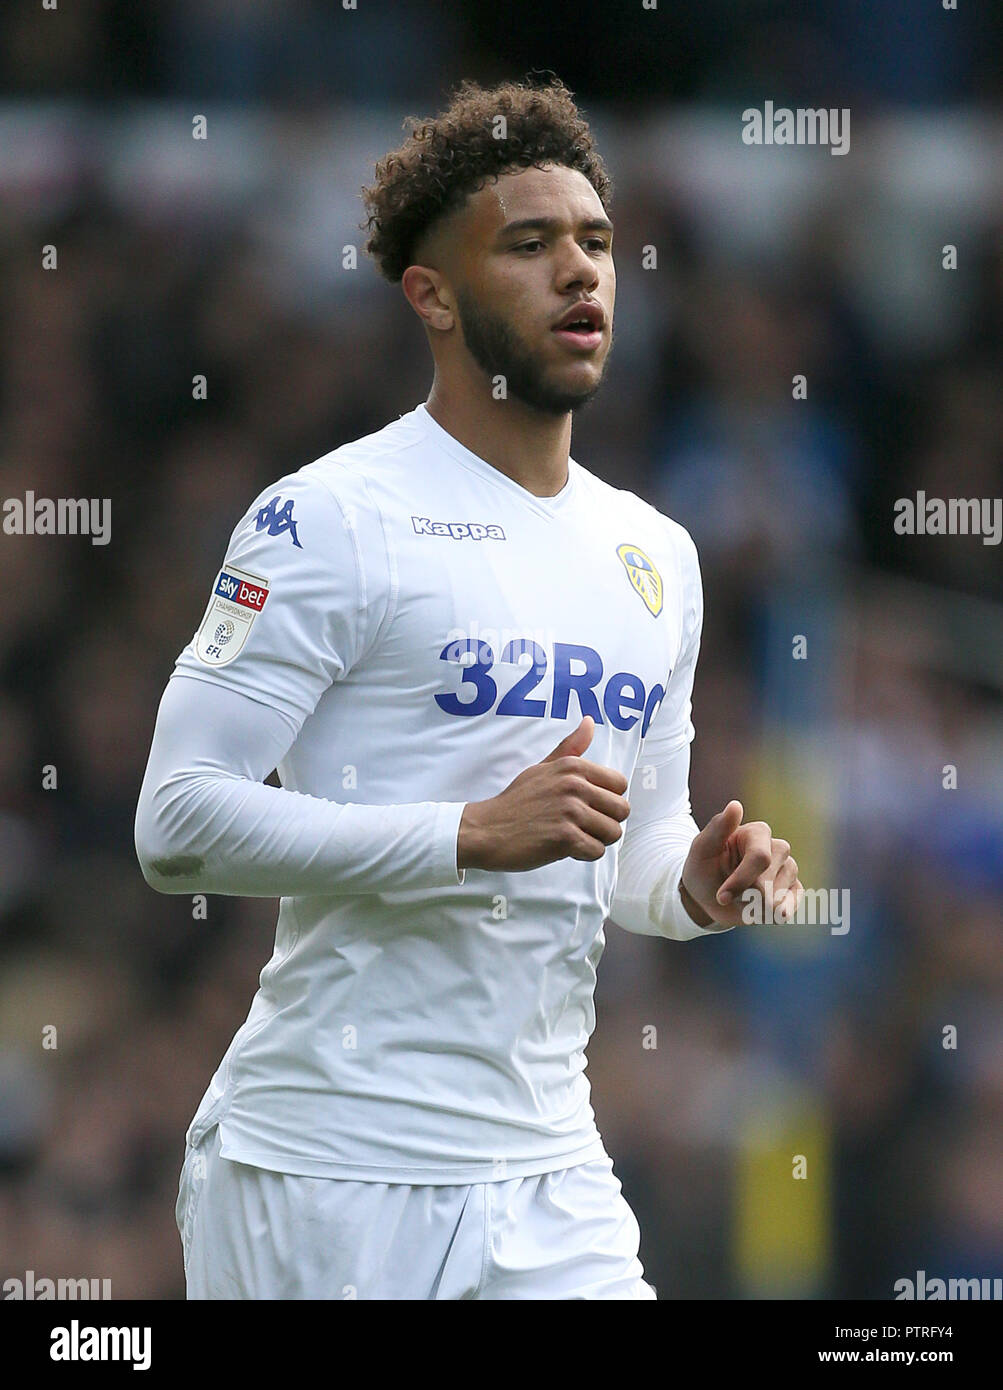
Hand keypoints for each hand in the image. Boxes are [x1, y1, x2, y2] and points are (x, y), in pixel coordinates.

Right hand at [457, 717, 629, 871]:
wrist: (487, 829)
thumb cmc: (517, 801)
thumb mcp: (543, 768)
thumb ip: (570, 748)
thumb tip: (589, 722)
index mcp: (573, 766)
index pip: (620, 784)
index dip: (608, 799)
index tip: (588, 806)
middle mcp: (574, 785)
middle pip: (622, 810)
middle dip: (606, 822)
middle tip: (582, 825)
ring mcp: (570, 811)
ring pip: (613, 832)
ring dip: (596, 840)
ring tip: (573, 836)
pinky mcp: (565, 837)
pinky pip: (597, 851)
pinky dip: (584, 854)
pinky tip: (565, 847)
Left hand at [680, 800, 802, 928]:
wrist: (707, 896)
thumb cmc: (703, 869)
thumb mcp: (702, 849)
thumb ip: (718, 828)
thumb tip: (735, 805)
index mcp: (757, 832)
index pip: (760, 858)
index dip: (741, 881)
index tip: (721, 897)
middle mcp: (777, 848)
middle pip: (769, 882)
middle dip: (745, 895)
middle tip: (728, 895)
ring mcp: (787, 869)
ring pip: (779, 897)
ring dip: (754, 906)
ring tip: (741, 898)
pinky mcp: (793, 889)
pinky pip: (793, 904)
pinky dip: (776, 914)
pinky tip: (764, 913)